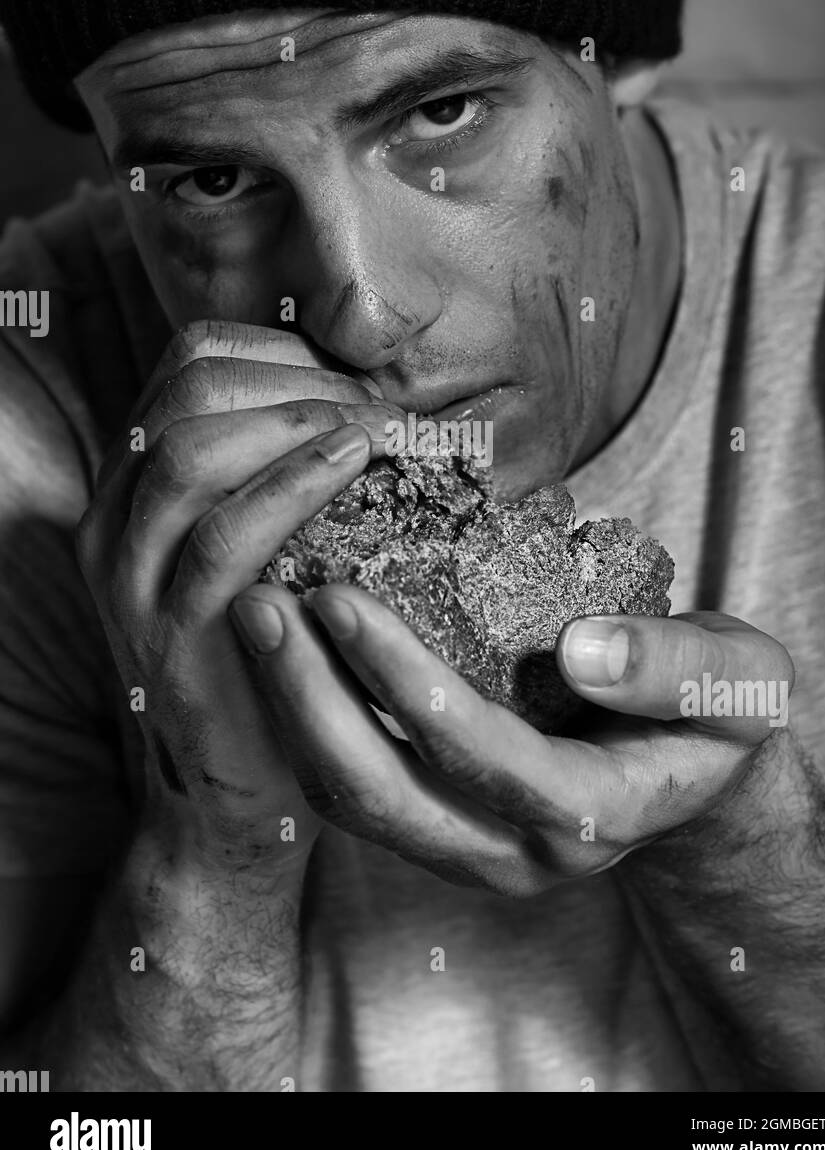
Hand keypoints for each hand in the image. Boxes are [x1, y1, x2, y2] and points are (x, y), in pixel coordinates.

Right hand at [75, 319, 393, 888]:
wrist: (232, 797)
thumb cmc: (273, 657)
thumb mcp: (265, 552)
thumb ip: (283, 478)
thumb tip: (379, 399)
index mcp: (137, 481)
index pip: (194, 361)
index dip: (285, 352)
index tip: (363, 375)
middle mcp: (116, 517)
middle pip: (191, 388)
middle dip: (298, 378)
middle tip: (384, 400)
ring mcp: (131, 577)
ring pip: (193, 450)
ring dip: (298, 420)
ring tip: (378, 426)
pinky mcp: (168, 634)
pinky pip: (224, 537)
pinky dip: (293, 486)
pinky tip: (352, 466)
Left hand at [236, 586, 794, 895]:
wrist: (692, 770)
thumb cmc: (714, 711)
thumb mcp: (736, 680)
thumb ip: (676, 669)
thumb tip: (587, 650)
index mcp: (591, 816)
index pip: (478, 753)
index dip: (403, 679)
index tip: (341, 598)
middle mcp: (516, 852)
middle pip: (384, 794)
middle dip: (310, 699)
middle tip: (260, 603)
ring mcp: (468, 850)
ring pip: (352, 801)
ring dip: (291, 712)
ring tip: (253, 616)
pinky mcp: (436, 830)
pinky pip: (351, 788)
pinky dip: (306, 720)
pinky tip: (283, 647)